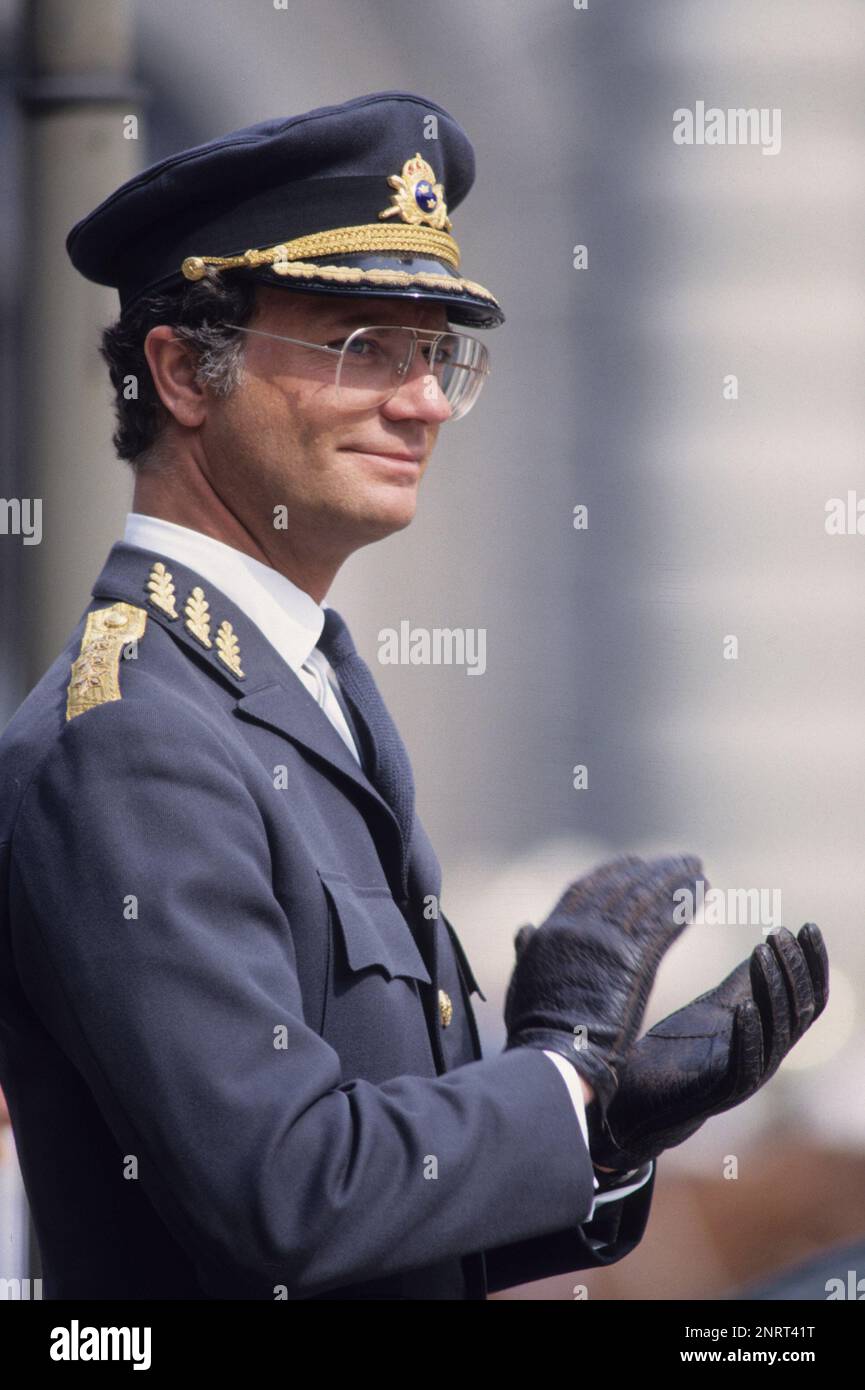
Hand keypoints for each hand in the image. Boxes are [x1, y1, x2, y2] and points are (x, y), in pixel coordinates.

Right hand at [503, 853, 703, 1121]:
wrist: (554, 1052)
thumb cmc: (536, 1027)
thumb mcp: (524, 979)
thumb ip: (528, 950)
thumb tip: (525, 928)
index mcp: (554, 930)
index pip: (586, 889)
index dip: (612, 872)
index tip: (635, 861)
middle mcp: (580, 927)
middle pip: (622, 886)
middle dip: (653, 871)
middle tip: (678, 860)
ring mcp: (606, 940)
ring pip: (646, 898)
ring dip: (674, 881)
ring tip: (696, 869)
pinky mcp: (633, 958)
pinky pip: (664, 921)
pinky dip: (684, 904)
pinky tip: (702, 893)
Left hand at [587, 923, 828, 1168]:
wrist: (639, 1101)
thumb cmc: (681, 1053)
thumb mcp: (715, 1009)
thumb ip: (743, 984)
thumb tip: (767, 946)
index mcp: (770, 1037)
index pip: (807, 999)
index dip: (813, 965)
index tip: (809, 926)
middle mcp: (768, 1058)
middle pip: (798, 1013)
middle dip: (793, 969)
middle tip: (778, 933)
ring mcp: (747, 1079)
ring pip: (778, 1035)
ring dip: (773, 991)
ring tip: (763, 953)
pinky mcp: (720, 1095)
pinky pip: (745, 1066)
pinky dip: (749, 1035)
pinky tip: (745, 1007)